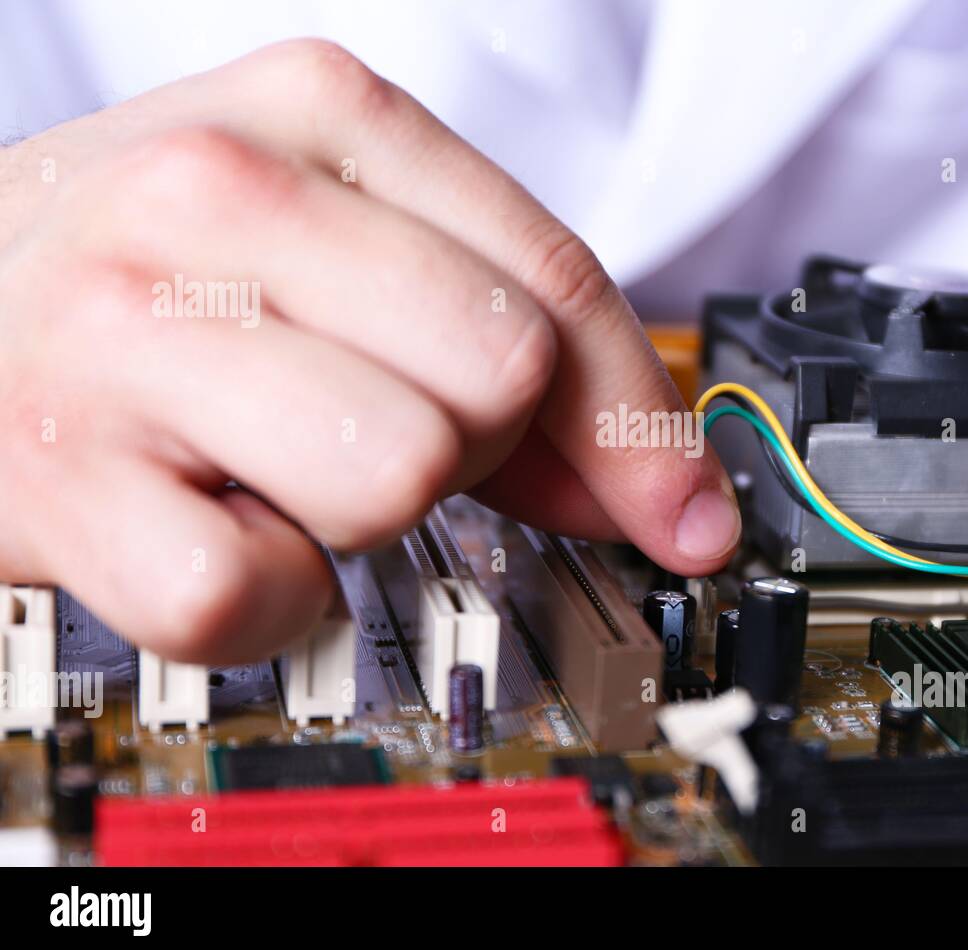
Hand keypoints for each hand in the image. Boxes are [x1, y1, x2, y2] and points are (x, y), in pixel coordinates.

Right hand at [0, 40, 739, 663]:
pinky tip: (208, 519)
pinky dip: (264, 591)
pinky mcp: (65, 479)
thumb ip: (517, 343)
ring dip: (357, 508)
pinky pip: (265, 589)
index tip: (674, 502)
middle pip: (500, 380)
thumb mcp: (345, 244)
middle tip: (368, 418)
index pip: (556, 282)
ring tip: (271, 460)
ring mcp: (127, 333)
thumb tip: (668, 496)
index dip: (635, 418)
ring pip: (402, 477)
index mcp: (315, 112)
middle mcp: (214, 196)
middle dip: (468, 440)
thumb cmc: (163, 277)